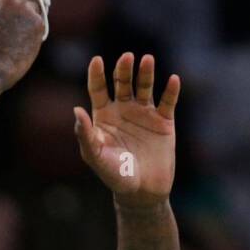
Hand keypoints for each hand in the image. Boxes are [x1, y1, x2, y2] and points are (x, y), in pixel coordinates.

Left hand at [74, 53, 179, 202]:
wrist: (142, 192)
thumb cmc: (115, 175)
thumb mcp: (96, 156)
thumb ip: (85, 134)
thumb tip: (76, 110)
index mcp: (104, 116)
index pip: (98, 89)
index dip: (97, 74)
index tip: (97, 60)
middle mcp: (124, 110)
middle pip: (122, 83)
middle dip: (124, 69)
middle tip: (127, 57)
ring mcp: (145, 114)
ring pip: (145, 87)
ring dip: (146, 73)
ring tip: (147, 60)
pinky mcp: (164, 122)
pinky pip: (168, 102)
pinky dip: (171, 91)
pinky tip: (173, 80)